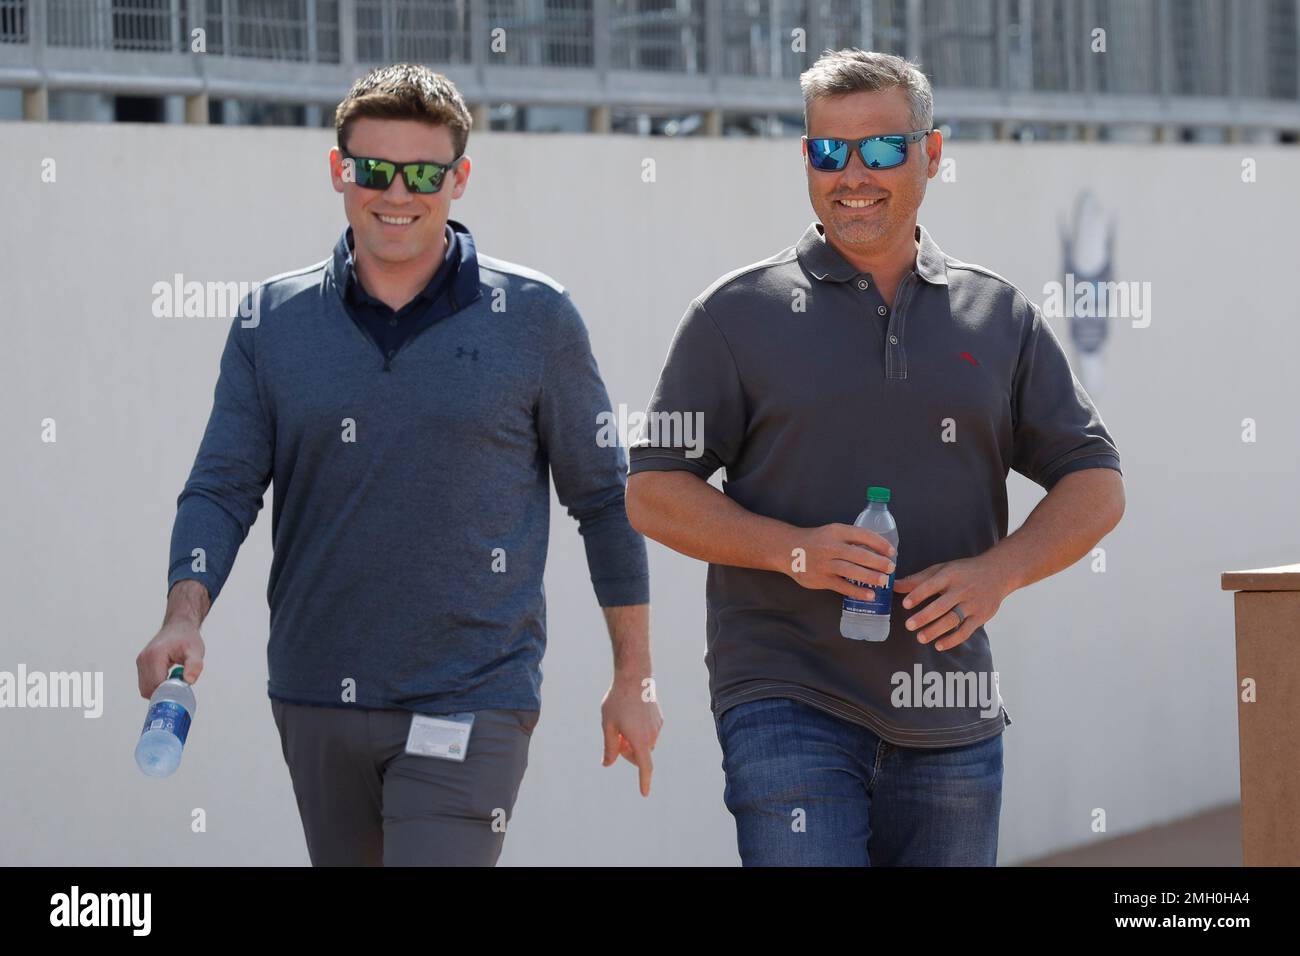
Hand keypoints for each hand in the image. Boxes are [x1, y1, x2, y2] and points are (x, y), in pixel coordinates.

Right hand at [136, 619, 204, 697]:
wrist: (179, 626)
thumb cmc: (186, 637)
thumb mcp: (196, 651)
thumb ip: (194, 665)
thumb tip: (189, 681)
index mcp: (155, 655)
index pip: (156, 685)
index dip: (168, 692)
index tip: (181, 692)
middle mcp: (144, 659)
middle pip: (148, 689)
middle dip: (164, 693)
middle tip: (179, 687)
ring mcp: (141, 663)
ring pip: (146, 688)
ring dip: (160, 690)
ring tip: (175, 679)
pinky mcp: (141, 665)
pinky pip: (146, 683)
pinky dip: (157, 686)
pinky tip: (169, 678)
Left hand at [600, 675, 663, 796]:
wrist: (634, 677)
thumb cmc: (618, 701)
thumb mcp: (608, 725)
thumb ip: (609, 747)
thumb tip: (608, 763)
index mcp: (639, 740)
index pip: (644, 767)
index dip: (644, 781)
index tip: (644, 793)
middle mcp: (651, 736)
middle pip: (639, 755)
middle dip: (627, 752)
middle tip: (615, 737)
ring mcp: (657, 727)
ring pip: (644, 743)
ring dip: (633, 740)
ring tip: (621, 722)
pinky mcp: (659, 718)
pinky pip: (649, 732)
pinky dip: (639, 731)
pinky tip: (630, 715)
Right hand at [783, 523, 896, 600]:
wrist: (789, 550)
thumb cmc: (816, 541)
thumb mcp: (832, 532)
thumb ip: (851, 539)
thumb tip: (878, 550)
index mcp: (837, 531)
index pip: (863, 535)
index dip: (880, 543)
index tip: (891, 551)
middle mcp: (831, 546)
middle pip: (859, 554)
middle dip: (878, 562)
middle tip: (891, 568)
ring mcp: (825, 563)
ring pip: (851, 570)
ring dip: (870, 576)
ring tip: (883, 581)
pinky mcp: (821, 579)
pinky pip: (842, 586)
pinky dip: (857, 591)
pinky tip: (869, 595)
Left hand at [893, 555, 1015, 651]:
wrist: (998, 572)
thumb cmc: (963, 571)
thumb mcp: (942, 569)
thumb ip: (918, 579)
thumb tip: (894, 585)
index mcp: (950, 575)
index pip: (932, 585)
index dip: (918, 594)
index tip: (905, 604)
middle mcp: (962, 589)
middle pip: (942, 605)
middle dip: (924, 616)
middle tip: (909, 626)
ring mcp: (973, 604)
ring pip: (953, 620)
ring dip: (936, 630)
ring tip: (920, 637)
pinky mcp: (981, 616)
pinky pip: (966, 631)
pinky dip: (952, 640)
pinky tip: (939, 645)